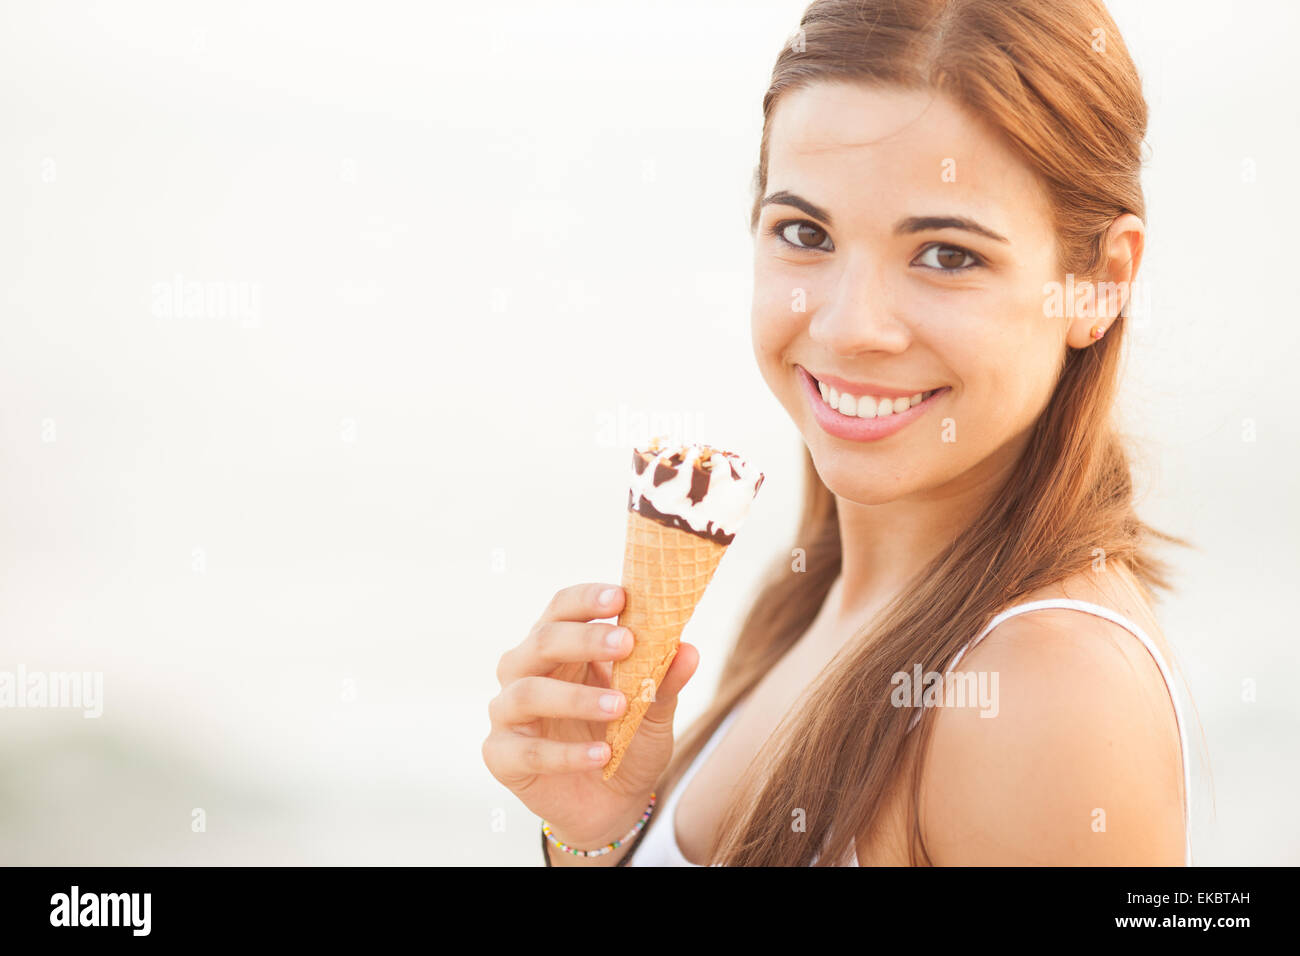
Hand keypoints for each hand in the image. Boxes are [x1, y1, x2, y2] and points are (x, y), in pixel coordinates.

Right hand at [483, 582, 699, 854]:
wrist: (612, 806)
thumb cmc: (627, 742)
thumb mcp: (653, 713)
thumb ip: (664, 681)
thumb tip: (688, 648)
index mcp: (559, 647)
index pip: (562, 609)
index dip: (586, 599)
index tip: (621, 596)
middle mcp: (525, 671)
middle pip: (542, 641)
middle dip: (584, 639)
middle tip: (626, 642)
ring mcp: (508, 714)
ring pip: (529, 692)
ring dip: (576, 697)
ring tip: (619, 706)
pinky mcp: (501, 756)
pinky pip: (528, 751)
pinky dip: (566, 754)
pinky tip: (602, 755)